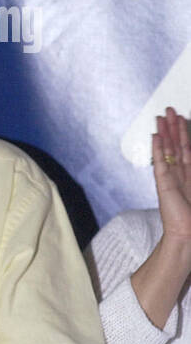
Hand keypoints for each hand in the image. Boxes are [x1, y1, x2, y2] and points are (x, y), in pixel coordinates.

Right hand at [152, 107, 190, 243]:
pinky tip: (156, 136)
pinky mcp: (163, 183)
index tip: (182, 118)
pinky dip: (158, 148)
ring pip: (168, 149)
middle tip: (169, 110)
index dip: (185, 133)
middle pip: (176, 145)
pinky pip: (160, 161)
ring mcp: (170, 177)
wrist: (186, 233)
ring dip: (165, 132)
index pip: (187, 149)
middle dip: (174, 127)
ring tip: (162, 116)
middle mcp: (180, 173)